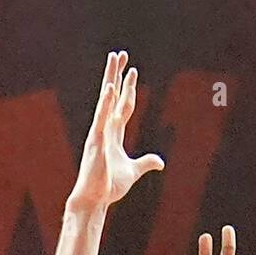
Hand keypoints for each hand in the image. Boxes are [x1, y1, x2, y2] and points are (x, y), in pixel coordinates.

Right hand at [68, 51, 163, 213]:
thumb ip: (146, 163)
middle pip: (112, 96)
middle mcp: (105, 129)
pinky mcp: (97, 142)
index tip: (132, 71)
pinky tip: (110, 89)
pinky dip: (106, 104)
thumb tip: (160, 162)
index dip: (127, 88)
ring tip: (114, 60)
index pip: (122, 105)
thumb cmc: (109, 187)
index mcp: (114, 134)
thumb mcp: (133, 172)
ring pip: (106, 101)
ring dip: (111, 79)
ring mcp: (99, 133)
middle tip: (119, 54)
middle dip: (116, 75)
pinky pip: (102, 119)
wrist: (95, 200)